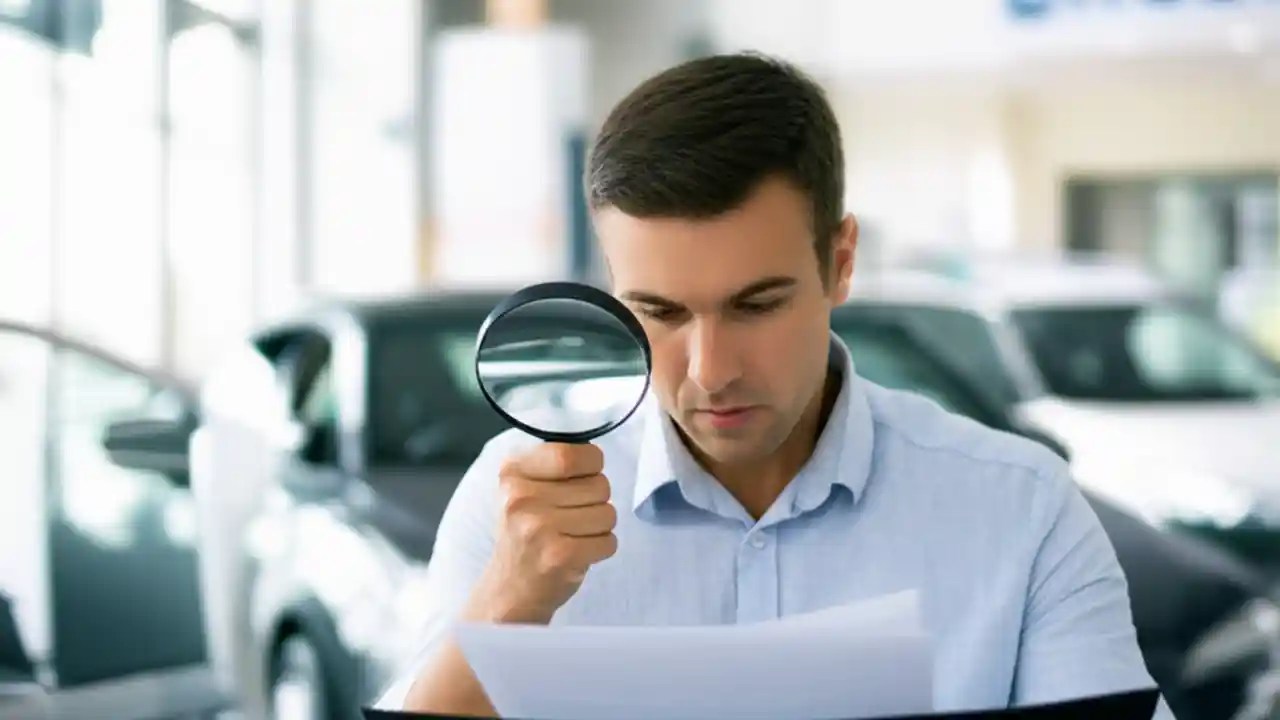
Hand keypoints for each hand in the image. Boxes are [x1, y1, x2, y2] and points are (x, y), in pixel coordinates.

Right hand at [469, 442, 617, 624]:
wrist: (509, 589)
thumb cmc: (526, 532)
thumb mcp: (523, 488)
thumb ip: (553, 464)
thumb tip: (595, 453)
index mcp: (512, 473)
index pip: (571, 454)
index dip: (591, 463)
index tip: (583, 476)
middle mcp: (520, 498)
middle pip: (599, 484)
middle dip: (597, 500)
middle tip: (572, 516)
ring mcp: (538, 528)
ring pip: (608, 513)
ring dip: (600, 526)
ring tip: (573, 535)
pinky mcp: (559, 556)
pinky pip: (610, 541)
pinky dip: (602, 548)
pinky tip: (578, 553)